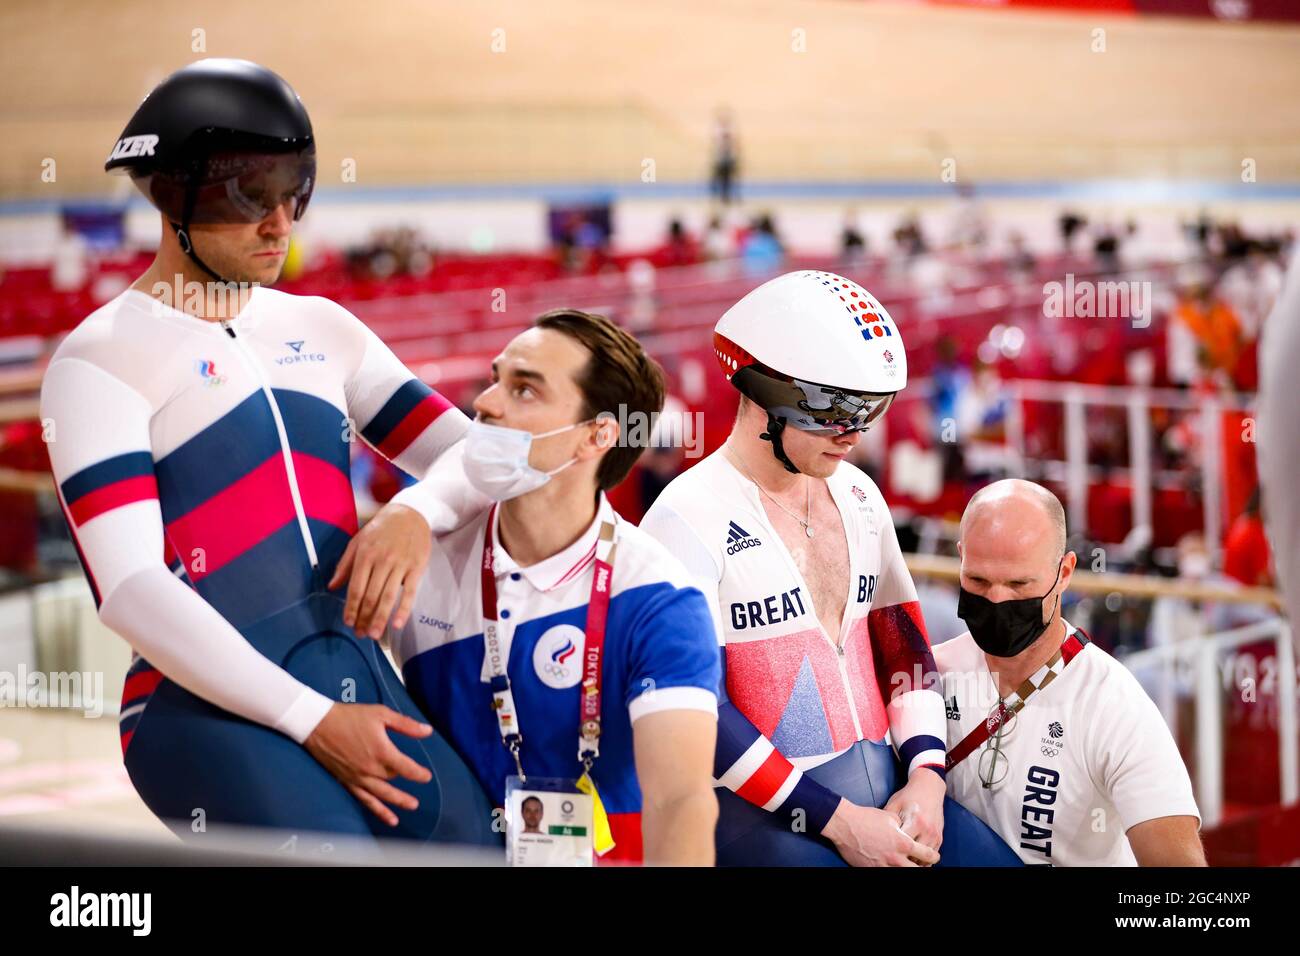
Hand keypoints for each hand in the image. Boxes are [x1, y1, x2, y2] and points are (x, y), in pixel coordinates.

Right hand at [303, 703, 434, 825]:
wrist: (317, 724)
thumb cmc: (349, 716)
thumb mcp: (381, 714)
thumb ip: (406, 725)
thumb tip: (428, 731)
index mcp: (381, 751)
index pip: (406, 768)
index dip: (419, 774)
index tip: (426, 776)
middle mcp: (370, 768)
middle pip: (393, 778)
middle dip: (406, 779)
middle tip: (421, 781)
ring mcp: (357, 777)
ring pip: (382, 794)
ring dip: (398, 801)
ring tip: (412, 806)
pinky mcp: (346, 781)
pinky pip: (365, 800)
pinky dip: (377, 810)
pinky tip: (388, 818)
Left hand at [329, 502, 430, 638]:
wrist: (410, 513)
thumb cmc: (381, 529)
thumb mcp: (358, 541)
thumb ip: (345, 565)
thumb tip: (332, 586)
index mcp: (365, 555)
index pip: (356, 588)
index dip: (351, 608)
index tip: (349, 623)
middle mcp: (382, 561)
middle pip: (371, 596)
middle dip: (365, 618)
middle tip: (361, 634)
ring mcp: (400, 565)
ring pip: (388, 597)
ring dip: (380, 619)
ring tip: (375, 635)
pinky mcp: (416, 568)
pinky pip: (410, 593)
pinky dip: (403, 610)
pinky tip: (397, 624)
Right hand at [821, 798, 939, 866]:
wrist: (845, 825)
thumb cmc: (867, 818)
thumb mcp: (890, 816)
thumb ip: (903, 826)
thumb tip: (908, 830)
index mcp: (903, 843)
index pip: (927, 855)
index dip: (933, 856)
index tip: (933, 856)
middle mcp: (896, 857)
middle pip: (917, 870)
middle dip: (922, 867)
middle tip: (923, 865)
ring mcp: (883, 866)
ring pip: (903, 874)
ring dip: (907, 869)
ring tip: (906, 865)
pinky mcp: (872, 870)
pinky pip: (887, 874)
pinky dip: (891, 870)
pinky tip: (892, 866)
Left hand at [883, 768, 945, 858]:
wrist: (929, 788)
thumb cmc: (908, 796)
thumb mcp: (894, 804)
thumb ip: (887, 821)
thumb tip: (875, 835)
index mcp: (914, 821)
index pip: (902, 845)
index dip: (892, 851)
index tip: (884, 852)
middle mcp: (927, 830)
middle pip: (914, 855)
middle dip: (902, 859)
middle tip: (892, 859)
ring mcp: (934, 835)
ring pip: (924, 859)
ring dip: (913, 862)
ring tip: (902, 860)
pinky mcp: (939, 838)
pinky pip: (931, 856)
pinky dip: (922, 860)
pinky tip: (912, 858)